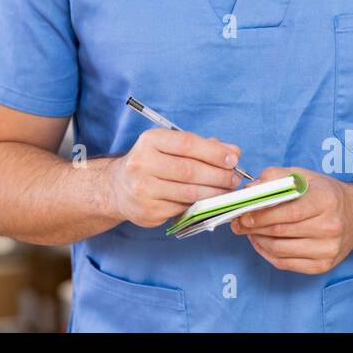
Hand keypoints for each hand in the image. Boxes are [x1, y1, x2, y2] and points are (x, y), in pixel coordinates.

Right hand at [106, 129, 242, 227]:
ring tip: (227, 191)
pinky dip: (200, 205)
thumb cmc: (151, 163)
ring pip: (189, 193)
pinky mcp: (148, 211)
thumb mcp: (170, 146)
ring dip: (215, 193)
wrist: (117, 188)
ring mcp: (143, 189)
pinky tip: (208, 201)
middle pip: (189, 170)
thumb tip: (233, 152)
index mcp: (149, 141)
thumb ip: (202, 147)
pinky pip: (183, 208)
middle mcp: (142, 163)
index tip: (233, 159)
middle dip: (218, 175)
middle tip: (234, 178)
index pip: (187, 144)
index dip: (213, 152)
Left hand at [231, 167, 352, 273]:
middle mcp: (330, 227)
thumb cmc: (326, 194)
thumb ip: (275, 177)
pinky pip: (285, 264)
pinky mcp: (323, 266)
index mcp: (326, 201)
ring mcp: (328, 250)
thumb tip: (250, 189)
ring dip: (257, 240)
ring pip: (280, 249)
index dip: (261, 214)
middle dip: (253, 227)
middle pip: (281, 231)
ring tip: (248, 231)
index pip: (288, 212)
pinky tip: (260, 242)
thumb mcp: (304, 176)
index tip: (243, 213)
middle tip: (237, 223)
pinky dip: (267, 253)